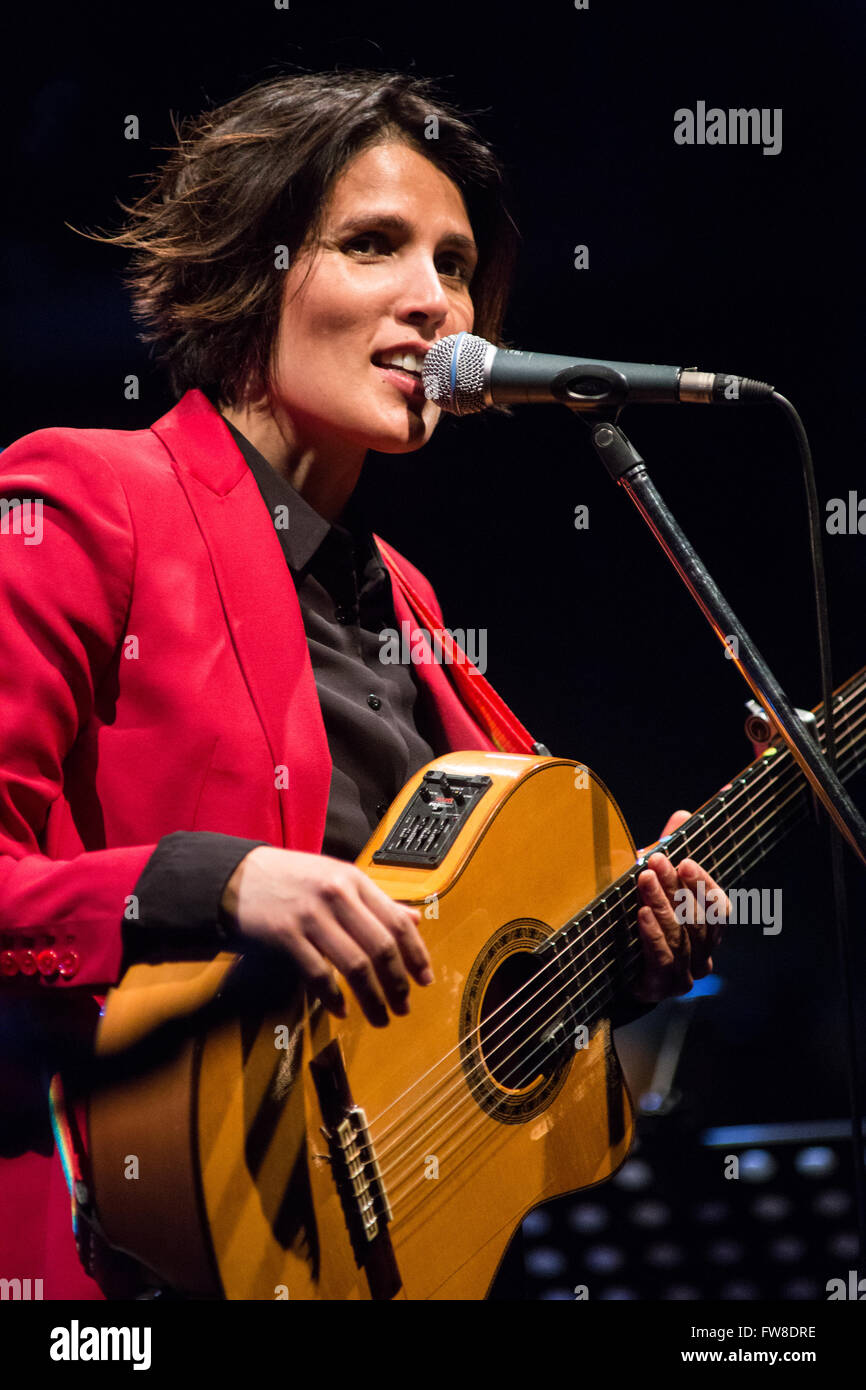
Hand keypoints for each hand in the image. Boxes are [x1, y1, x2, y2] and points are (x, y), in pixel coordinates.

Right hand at [220, 847, 432, 1026]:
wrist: (236, 876)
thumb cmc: (290, 879)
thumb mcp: (337, 879)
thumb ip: (376, 900)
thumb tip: (414, 919)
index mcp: (354, 880)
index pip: (397, 921)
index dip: (416, 954)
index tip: (425, 979)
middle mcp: (337, 895)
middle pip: (381, 947)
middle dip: (397, 983)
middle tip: (404, 1006)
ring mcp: (311, 915)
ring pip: (355, 965)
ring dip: (372, 998)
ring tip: (380, 1017)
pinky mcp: (286, 935)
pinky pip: (318, 974)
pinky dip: (333, 997)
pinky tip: (341, 1010)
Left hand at [632, 810, 729, 1001]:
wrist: (612, 972)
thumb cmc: (641, 919)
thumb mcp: (656, 882)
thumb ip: (671, 850)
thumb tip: (682, 813)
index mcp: (709, 931)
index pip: (719, 908)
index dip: (703, 884)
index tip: (684, 861)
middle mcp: (703, 956)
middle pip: (696, 919)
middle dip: (675, 887)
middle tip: (655, 860)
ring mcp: (684, 975)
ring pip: (680, 936)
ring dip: (663, 904)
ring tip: (644, 878)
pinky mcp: (659, 988)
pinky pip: (662, 959)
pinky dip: (653, 935)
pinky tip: (643, 913)